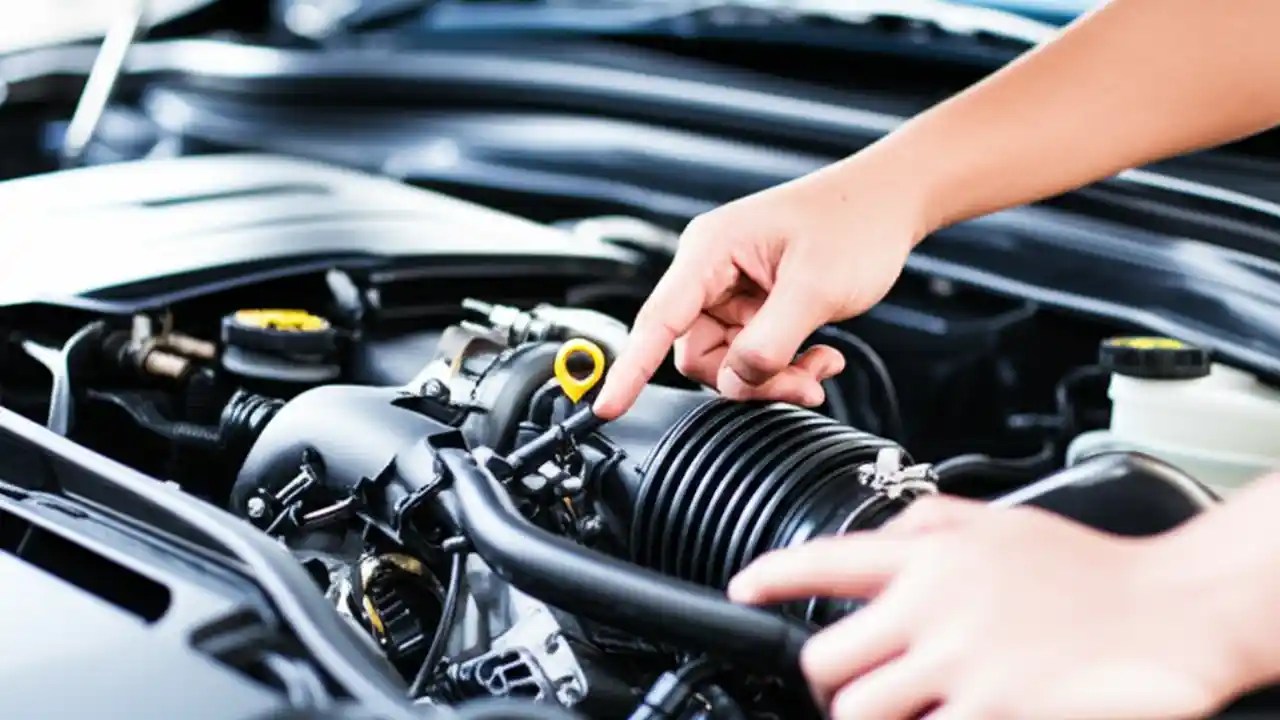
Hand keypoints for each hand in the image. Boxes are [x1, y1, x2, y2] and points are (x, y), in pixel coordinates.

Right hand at [592, 159, 927, 418]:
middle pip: (700, 353)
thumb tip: (737, 380)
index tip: (608, 405)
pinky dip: (787, 364)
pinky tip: (822, 355)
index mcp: (710, 251)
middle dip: (749, 378)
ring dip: (775, 375)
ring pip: (730, 360)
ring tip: (821, 364)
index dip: (631, 368)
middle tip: (801, 382)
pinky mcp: (756, 304)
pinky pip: (754, 353)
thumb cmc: (855, 223)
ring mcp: (734, 289)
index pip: (658, 320)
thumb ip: (769, 343)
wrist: (893, 203)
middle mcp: (712, 270)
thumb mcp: (814, 288)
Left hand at [728, 496, 1253, 719]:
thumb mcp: (999, 522)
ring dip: (865, 716)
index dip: (772, 577)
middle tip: (846, 688)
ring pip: (857, 709)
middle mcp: (932, 606)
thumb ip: (926, 528)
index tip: (744, 588)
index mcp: (930, 557)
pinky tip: (947, 714)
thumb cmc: (1089, 568)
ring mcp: (958, 663)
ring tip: (894, 710)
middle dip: (825, 681)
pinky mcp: (991, 709)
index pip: (824, 559)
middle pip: (826, 658)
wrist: (1170, 610)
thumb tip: (872, 543)